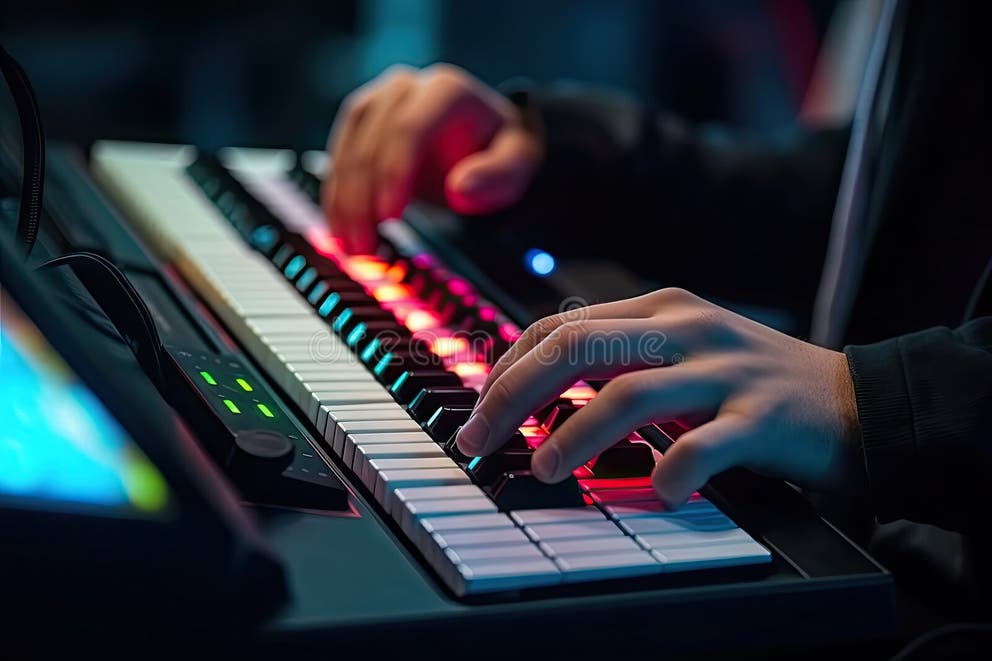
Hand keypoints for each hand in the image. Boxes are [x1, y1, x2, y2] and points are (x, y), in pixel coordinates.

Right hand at [323, 63, 543, 252]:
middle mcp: (404, 89)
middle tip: (365, 244)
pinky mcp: (358, 128)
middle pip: (369, 141)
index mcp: (445, 91)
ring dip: (343, 202)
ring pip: (345, 149)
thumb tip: (460, 188)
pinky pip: (337, 161)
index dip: (392, 173)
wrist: (479, 143)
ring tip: (352, 245)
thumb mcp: (518, 164)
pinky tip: (341, 231)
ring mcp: (376, 105)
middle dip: (362, 198)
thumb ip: (497, 175)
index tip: (388, 216)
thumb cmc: (499, 152)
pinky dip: (336, 199)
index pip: (407, 128)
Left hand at [456, 288, 861, 507]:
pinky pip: (706, 445)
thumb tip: (536, 385)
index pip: (561, 326)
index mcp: (659, 310)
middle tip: (479, 438)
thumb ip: (618, 356)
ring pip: (630, 393)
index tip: (480, 409)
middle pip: (577, 348)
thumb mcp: (681, 347)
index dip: (509, 367)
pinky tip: (659, 493)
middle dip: (515, 394)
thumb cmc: (751, 380)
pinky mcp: (761, 417)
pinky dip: (673, 470)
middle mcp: (685, 329)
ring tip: (542, 468)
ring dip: (574, 433)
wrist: (854, 399)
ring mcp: (724, 370)